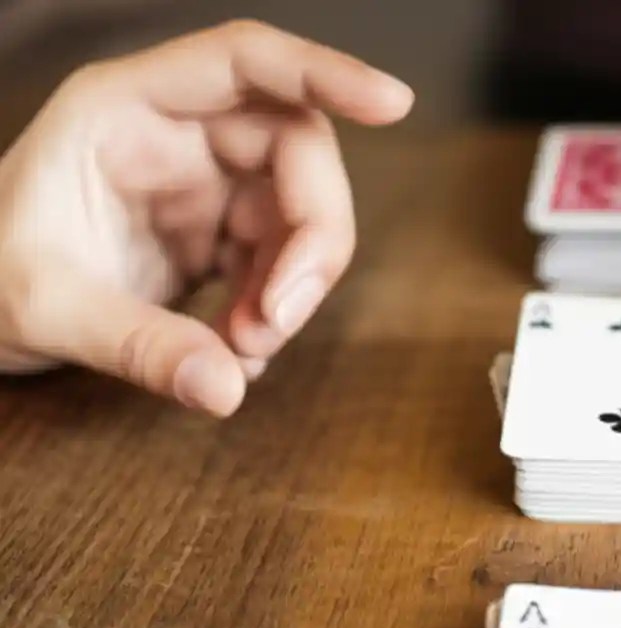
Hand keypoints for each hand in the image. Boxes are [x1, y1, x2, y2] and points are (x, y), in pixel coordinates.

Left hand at [0, 20, 413, 415]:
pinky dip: (275, 307)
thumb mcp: (45, 308)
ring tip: (246, 350)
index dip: (324, 73)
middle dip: (312, 237)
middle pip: (296, 152)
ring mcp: (202, 180)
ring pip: (300, 211)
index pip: (245, 62)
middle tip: (279, 321)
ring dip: (296, 285)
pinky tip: (237, 352)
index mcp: (126, 108)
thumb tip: (226, 389)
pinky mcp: (216, 228)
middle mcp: (178, 132)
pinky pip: (280, 256)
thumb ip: (138, 345)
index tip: (392, 105)